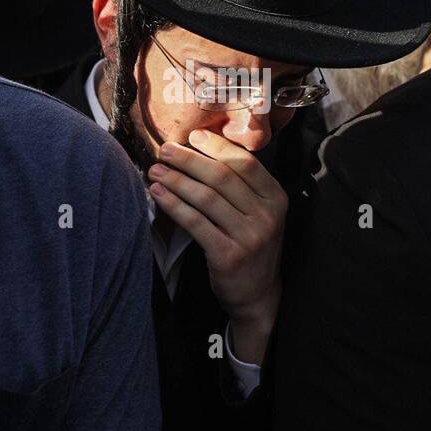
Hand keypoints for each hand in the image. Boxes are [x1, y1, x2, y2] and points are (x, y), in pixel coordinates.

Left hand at [147, 128, 285, 363]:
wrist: (257, 294)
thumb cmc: (251, 245)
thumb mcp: (258, 213)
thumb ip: (240, 186)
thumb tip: (200, 149)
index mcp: (276, 197)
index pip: (245, 162)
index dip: (216, 147)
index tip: (192, 136)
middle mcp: (267, 215)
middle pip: (222, 177)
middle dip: (189, 160)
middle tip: (165, 150)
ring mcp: (250, 236)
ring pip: (206, 198)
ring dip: (176, 181)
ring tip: (154, 171)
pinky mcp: (229, 255)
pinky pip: (195, 223)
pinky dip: (173, 205)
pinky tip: (158, 194)